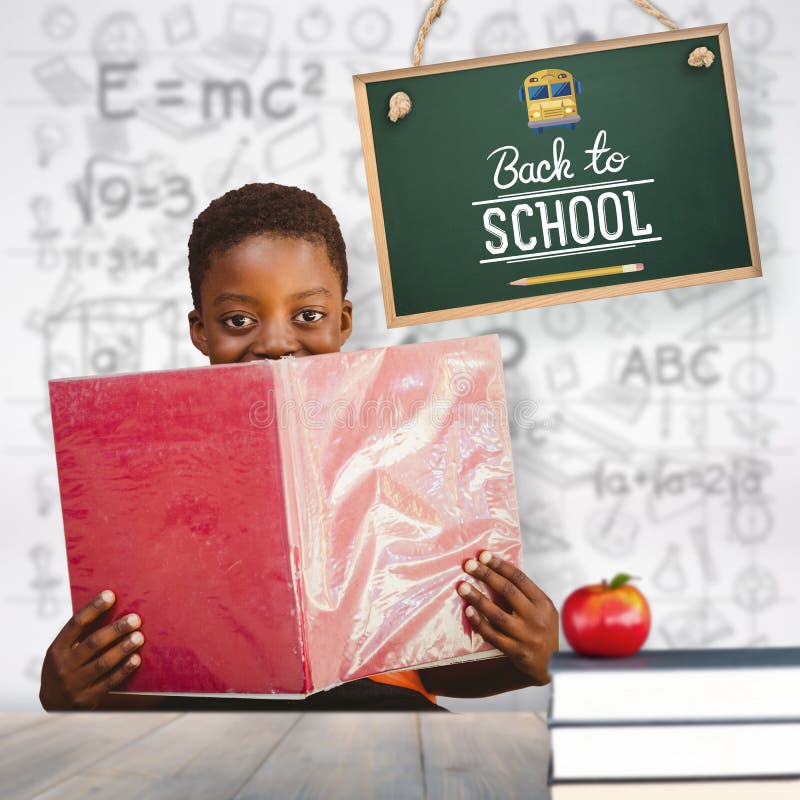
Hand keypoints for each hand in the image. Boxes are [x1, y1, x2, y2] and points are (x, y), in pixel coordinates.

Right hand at [39, 590, 144, 710]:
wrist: (54, 703)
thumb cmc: (66, 665)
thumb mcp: (64, 650)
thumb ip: (82, 633)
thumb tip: (111, 604)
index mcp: (56, 649)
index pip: (76, 624)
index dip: (93, 608)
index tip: (110, 595)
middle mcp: (63, 667)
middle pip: (93, 644)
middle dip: (116, 630)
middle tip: (135, 619)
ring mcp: (74, 685)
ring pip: (102, 664)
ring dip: (123, 648)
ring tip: (139, 636)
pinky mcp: (87, 700)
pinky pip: (109, 683)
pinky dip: (123, 670)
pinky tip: (136, 659)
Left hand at [457, 551, 558, 684]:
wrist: (552, 665)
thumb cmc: (542, 630)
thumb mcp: (543, 610)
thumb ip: (525, 594)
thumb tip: (495, 570)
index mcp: (543, 603)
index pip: (519, 578)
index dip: (500, 565)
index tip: (483, 555)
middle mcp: (537, 618)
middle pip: (508, 591)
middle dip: (486, 575)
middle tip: (468, 564)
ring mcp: (527, 636)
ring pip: (497, 614)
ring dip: (478, 598)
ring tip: (462, 587)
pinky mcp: (517, 652)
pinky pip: (494, 635)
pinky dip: (480, 623)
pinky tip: (469, 611)